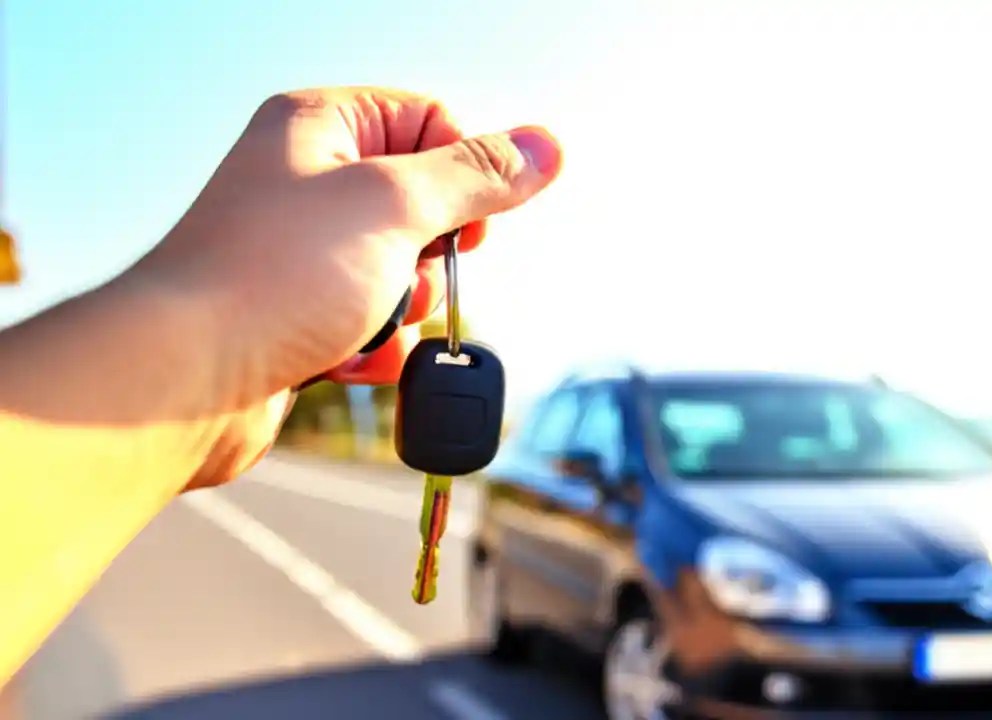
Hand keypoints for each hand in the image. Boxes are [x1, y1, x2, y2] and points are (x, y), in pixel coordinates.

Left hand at [130, 86, 562, 487]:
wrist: (184, 381)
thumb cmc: (274, 276)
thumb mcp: (395, 206)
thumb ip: (478, 177)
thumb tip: (546, 146)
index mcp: (319, 126)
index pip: (431, 121)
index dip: (461, 173)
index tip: (462, 221)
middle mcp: (307, 182)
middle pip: (426, 205)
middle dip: (433, 254)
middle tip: (400, 269)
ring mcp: (303, 255)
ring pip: (406, 273)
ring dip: (406, 308)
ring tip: (361, 320)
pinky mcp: (301, 318)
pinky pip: (375, 326)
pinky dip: (376, 347)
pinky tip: (342, 358)